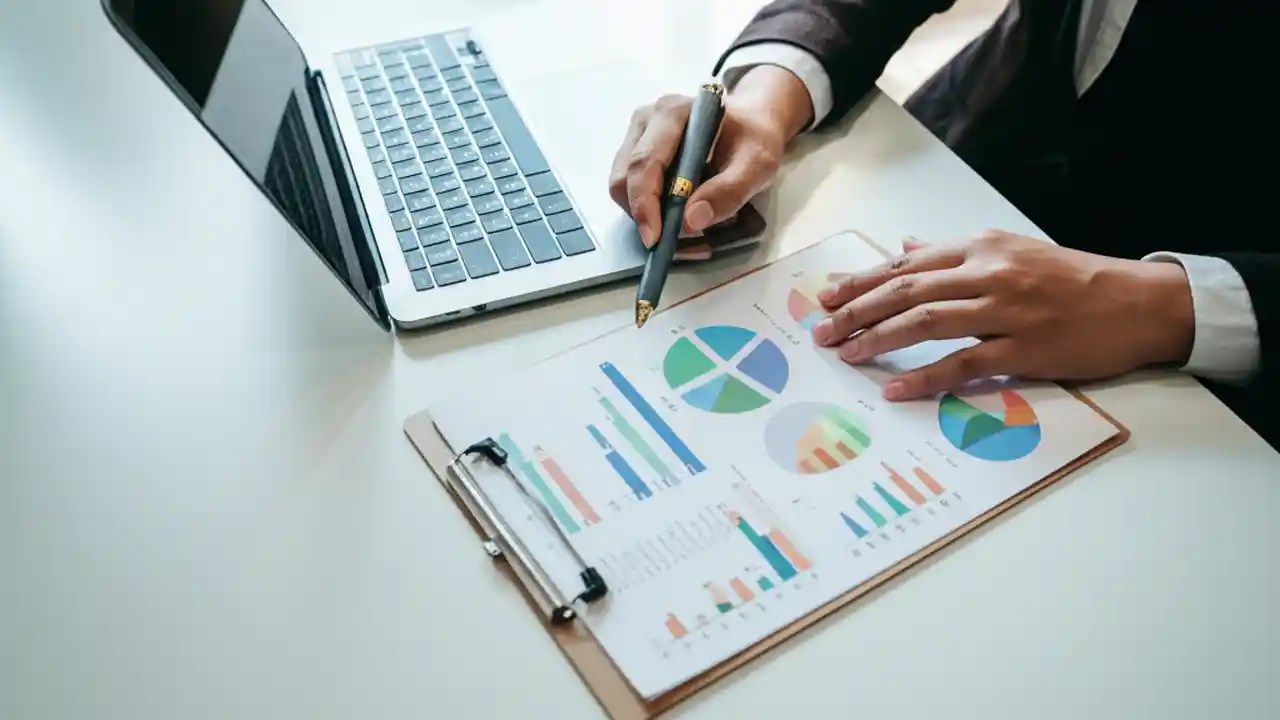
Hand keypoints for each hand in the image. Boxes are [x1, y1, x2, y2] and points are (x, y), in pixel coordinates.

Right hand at [608, 65, 812, 246]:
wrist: (752, 123)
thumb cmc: (754, 138)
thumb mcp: (758, 164)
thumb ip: (729, 191)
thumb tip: (690, 221)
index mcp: (673, 112)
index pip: (645, 163)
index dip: (645, 205)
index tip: (656, 240)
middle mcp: (648, 120)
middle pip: (625, 179)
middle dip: (647, 218)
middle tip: (678, 244)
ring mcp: (638, 136)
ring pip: (624, 189)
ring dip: (649, 219)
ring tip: (688, 235)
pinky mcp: (636, 154)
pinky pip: (632, 192)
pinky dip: (652, 214)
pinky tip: (681, 221)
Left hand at [812, 231, 1195, 399]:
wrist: (1136, 302)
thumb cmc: (1072, 278)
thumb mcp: (1010, 250)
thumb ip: (953, 252)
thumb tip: (904, 246)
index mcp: (981, 247)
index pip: (907, 264)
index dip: (862, 282)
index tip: (828, 298)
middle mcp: (988, 272)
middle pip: (907, 289)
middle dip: (858, 310)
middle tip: (822, 330)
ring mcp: (1005, 310)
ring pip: (926, 320)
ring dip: (879, 338)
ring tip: (846, 353)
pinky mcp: (1023, 347)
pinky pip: (963, 363)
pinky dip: (925, 377)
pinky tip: (895, 389)